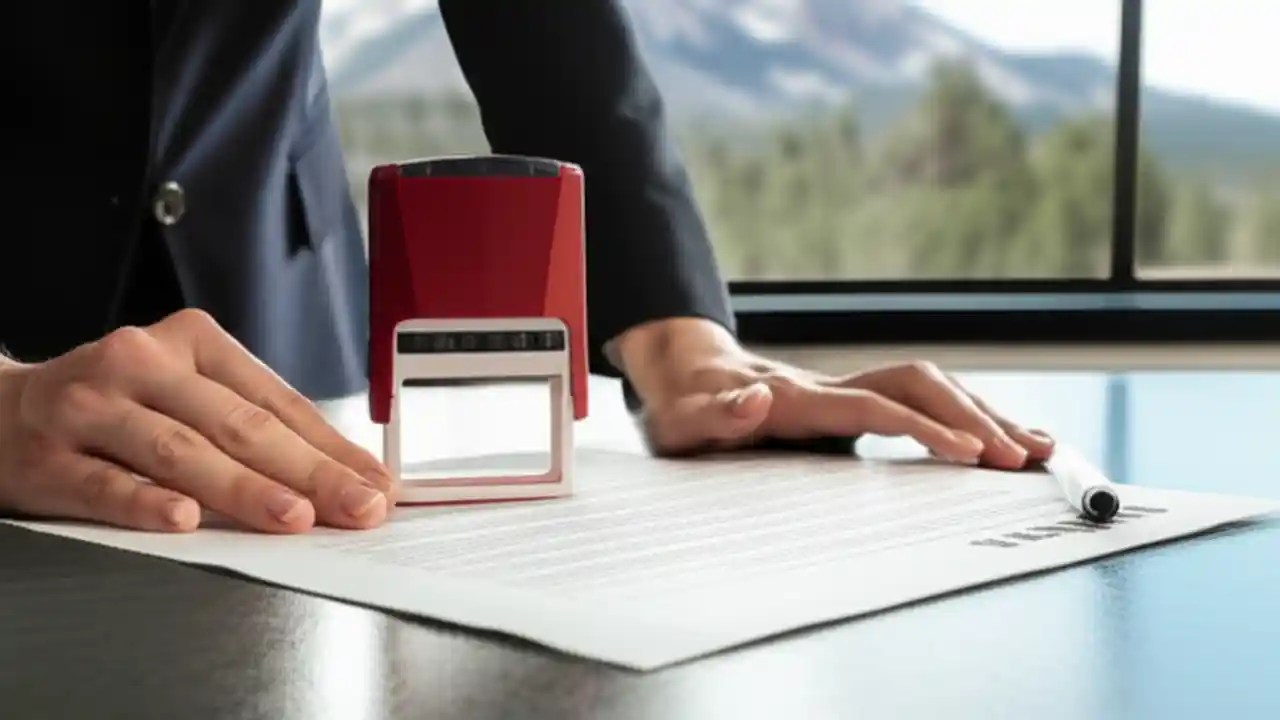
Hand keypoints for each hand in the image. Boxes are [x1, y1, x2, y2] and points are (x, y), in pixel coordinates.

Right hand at [0, 309, 393, 532]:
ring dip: (243, 489)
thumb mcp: (186, 392)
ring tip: (293, 517)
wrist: (1, 410)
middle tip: (355, 507)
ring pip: (180, 451)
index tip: (375, 485)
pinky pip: (105, 483)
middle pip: (238, 424)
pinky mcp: (50, 456)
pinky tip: (185, 520)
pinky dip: (147, 502)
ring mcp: (93, 407)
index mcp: (191, 342)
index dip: (331, 447)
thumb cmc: (118, 405)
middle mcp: (143, 364)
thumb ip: (254, 425)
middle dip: (308, 472)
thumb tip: (343, 473)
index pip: (276, 400)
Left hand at [612, 318, 1052, 468]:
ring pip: (925, 386)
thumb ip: (716, 414)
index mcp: (796, 398)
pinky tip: (997, 435)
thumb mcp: (680, 420)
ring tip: (1037, 445)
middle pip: (915, 386)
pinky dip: (963, 413)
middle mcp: (828, 386)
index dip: (923, 427)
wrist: (684, 371)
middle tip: (1024, 457)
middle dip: (974, 416)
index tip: (971, 452)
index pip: (873, 406)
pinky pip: (917, 398)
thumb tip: (756, 400)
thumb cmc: (682, 406)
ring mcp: (842, 389)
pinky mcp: (850, 399)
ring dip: (981, 410)